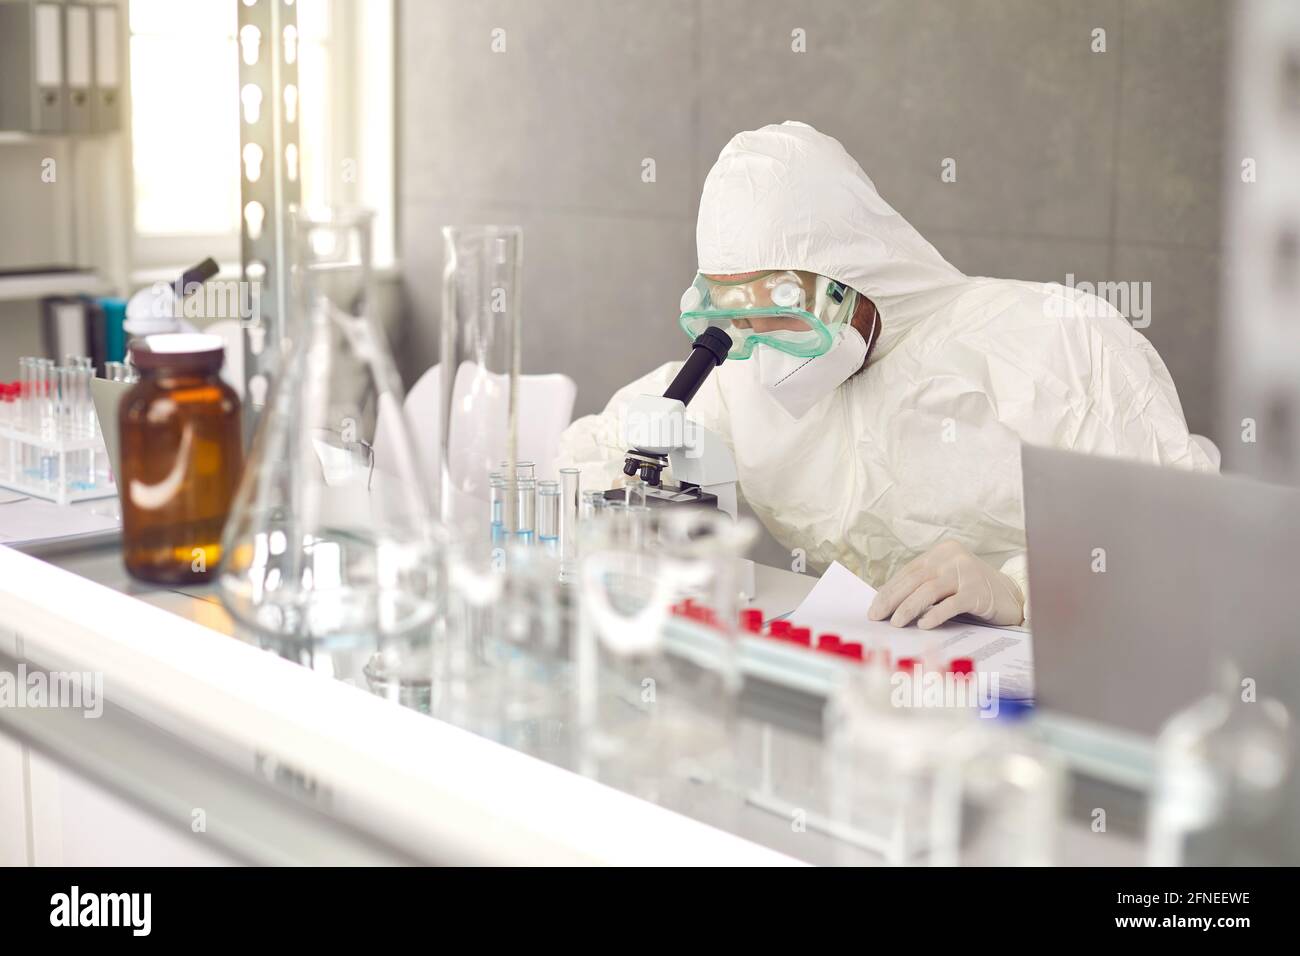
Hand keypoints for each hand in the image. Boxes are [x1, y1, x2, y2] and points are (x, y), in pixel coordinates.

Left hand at [868, 540, 1024, 628]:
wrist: (1011, 596)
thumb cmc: (973, 591)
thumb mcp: (947, 582)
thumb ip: (923, 586)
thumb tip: (889, 604)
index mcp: (941, 552)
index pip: (908, 572)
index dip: (889, 590)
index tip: (874, 607)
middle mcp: (952, 557)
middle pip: (915, 579)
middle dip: (892, 599)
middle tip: (877, 617)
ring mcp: (966, 572)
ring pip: (929, 590)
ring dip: (909, 608)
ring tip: (896, 623)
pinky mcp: (978, 591)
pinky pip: (951, 603)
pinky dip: (935, 614)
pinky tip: (923, 625)